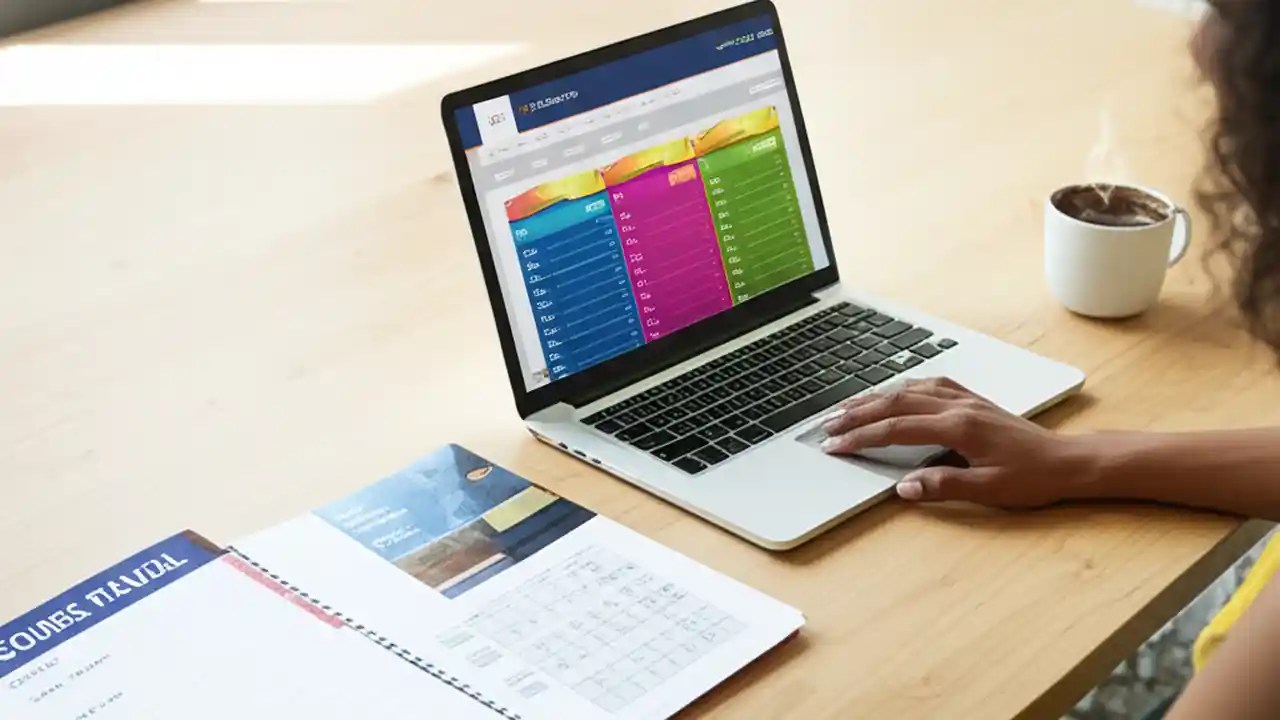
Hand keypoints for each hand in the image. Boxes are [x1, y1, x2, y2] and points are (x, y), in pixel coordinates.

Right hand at [820, 377, 1088, 506]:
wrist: (1069, 461)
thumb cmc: (1033, 478)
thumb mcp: (989, 490)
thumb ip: (944, 487)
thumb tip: (904, 488)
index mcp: (959, 427)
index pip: (896, 429)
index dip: (862, 437)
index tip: (836, 445)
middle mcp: (959, 407)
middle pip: (896, 402)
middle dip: (858, 412)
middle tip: (828, 423)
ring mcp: (967, 400)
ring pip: (910, 389)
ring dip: (876, 396)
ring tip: (849, 406)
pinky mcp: (974, 402)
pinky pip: (930, 385)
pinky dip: (904, 387)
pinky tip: (895, 392)